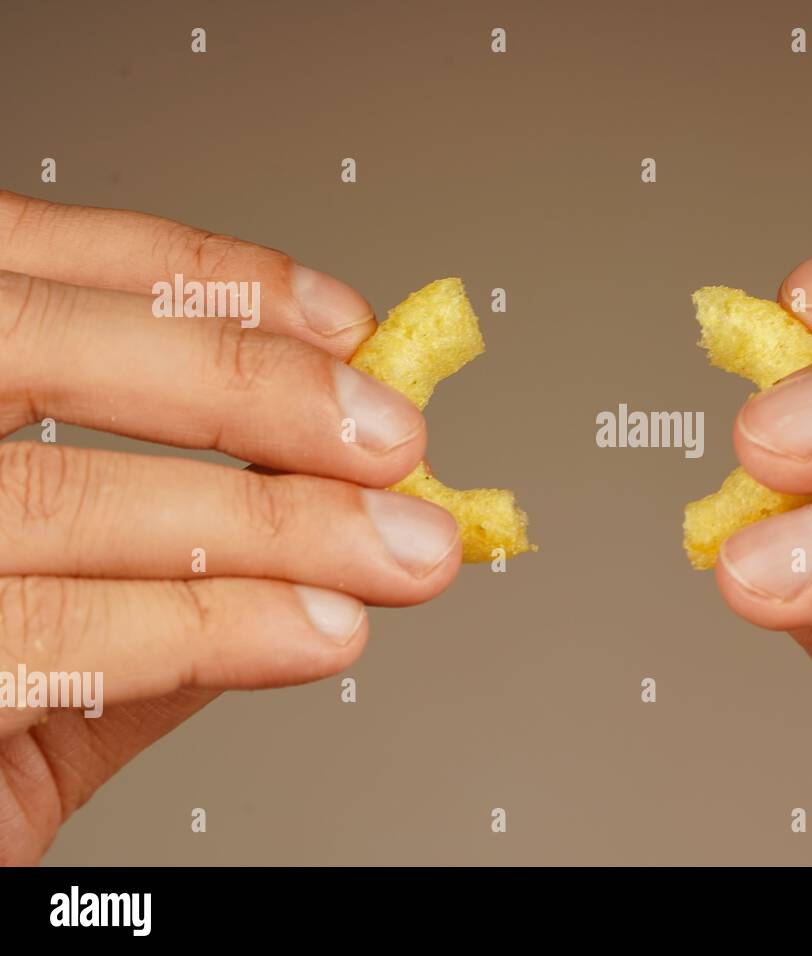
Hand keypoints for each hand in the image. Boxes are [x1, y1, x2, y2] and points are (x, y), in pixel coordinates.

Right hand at [0, 192, 461, 863]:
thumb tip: (331, 517)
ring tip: (401, 552)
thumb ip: (165, 568)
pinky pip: (55, 637)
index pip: (29, 263)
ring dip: (271, 520)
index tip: (345, 324)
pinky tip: (321, 632)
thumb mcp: (51, 623)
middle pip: (42, 343)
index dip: (198, 278)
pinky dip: (209, 627)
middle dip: (252, 385)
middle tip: (398, 442)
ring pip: (61, 493)